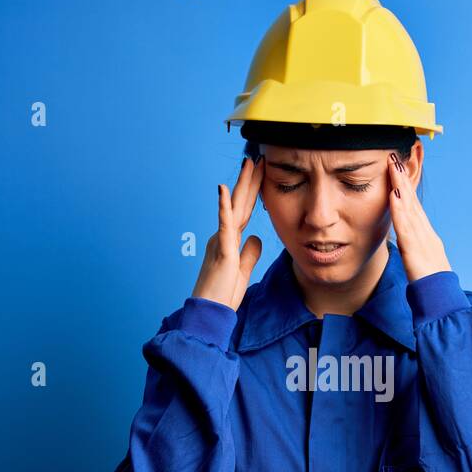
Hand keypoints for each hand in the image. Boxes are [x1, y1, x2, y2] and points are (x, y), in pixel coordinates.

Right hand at [192, 156, 264, 309]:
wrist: (210, 312)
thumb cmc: (223, 295)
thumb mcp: (241, 271)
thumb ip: (249, 253)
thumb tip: (256, 237)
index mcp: (228, 241)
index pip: (244, 212)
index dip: (254, 193)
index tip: (262, 174)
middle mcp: (223, 237)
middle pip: (240, 204)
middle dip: (250, 181)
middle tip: (257, 159)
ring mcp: (222, 242)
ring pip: (234, 208)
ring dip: (241, 185)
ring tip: (249, 164)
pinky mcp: (222, 251)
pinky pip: (223, 225)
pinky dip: (224, 206)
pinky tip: (223, 189)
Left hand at [387, 151, 450, 281]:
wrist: (442, 299)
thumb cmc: (432, 285)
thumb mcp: (421, 263)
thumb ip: (413, 251)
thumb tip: (404, 244)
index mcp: (426, 236)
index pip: (414, 207)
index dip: (406, 188)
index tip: (398, 170)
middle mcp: (425, 233)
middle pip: (413, 201)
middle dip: (403, 178)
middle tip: (394, 157)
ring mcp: (422, 239)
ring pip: (410, 208)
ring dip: (401, 186)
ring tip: (392, 166)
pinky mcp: (415, 250)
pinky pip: (406, 226)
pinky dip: (400, 210)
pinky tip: (394, 195)